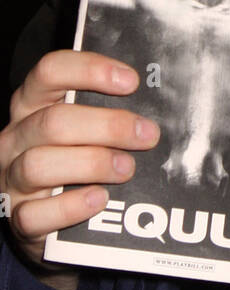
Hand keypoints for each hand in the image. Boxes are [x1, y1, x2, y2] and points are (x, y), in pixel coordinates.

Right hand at [0, 50, 158, 289]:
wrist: (45, 216)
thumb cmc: (71, 158)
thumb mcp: (82, 127)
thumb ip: (105, 112)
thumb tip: (155, 109)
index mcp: (32, 104)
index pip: (50, 72)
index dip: (90, 70)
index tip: (131, 81)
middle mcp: (17, 137)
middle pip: (54, 122)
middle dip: (107, 126)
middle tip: (147, 135)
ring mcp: (12, 179)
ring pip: (39, 165)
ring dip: (91, 164)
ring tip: (127, 169)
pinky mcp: (17, 218)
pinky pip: (34, 214)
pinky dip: (70, 207)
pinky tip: (99, 199)